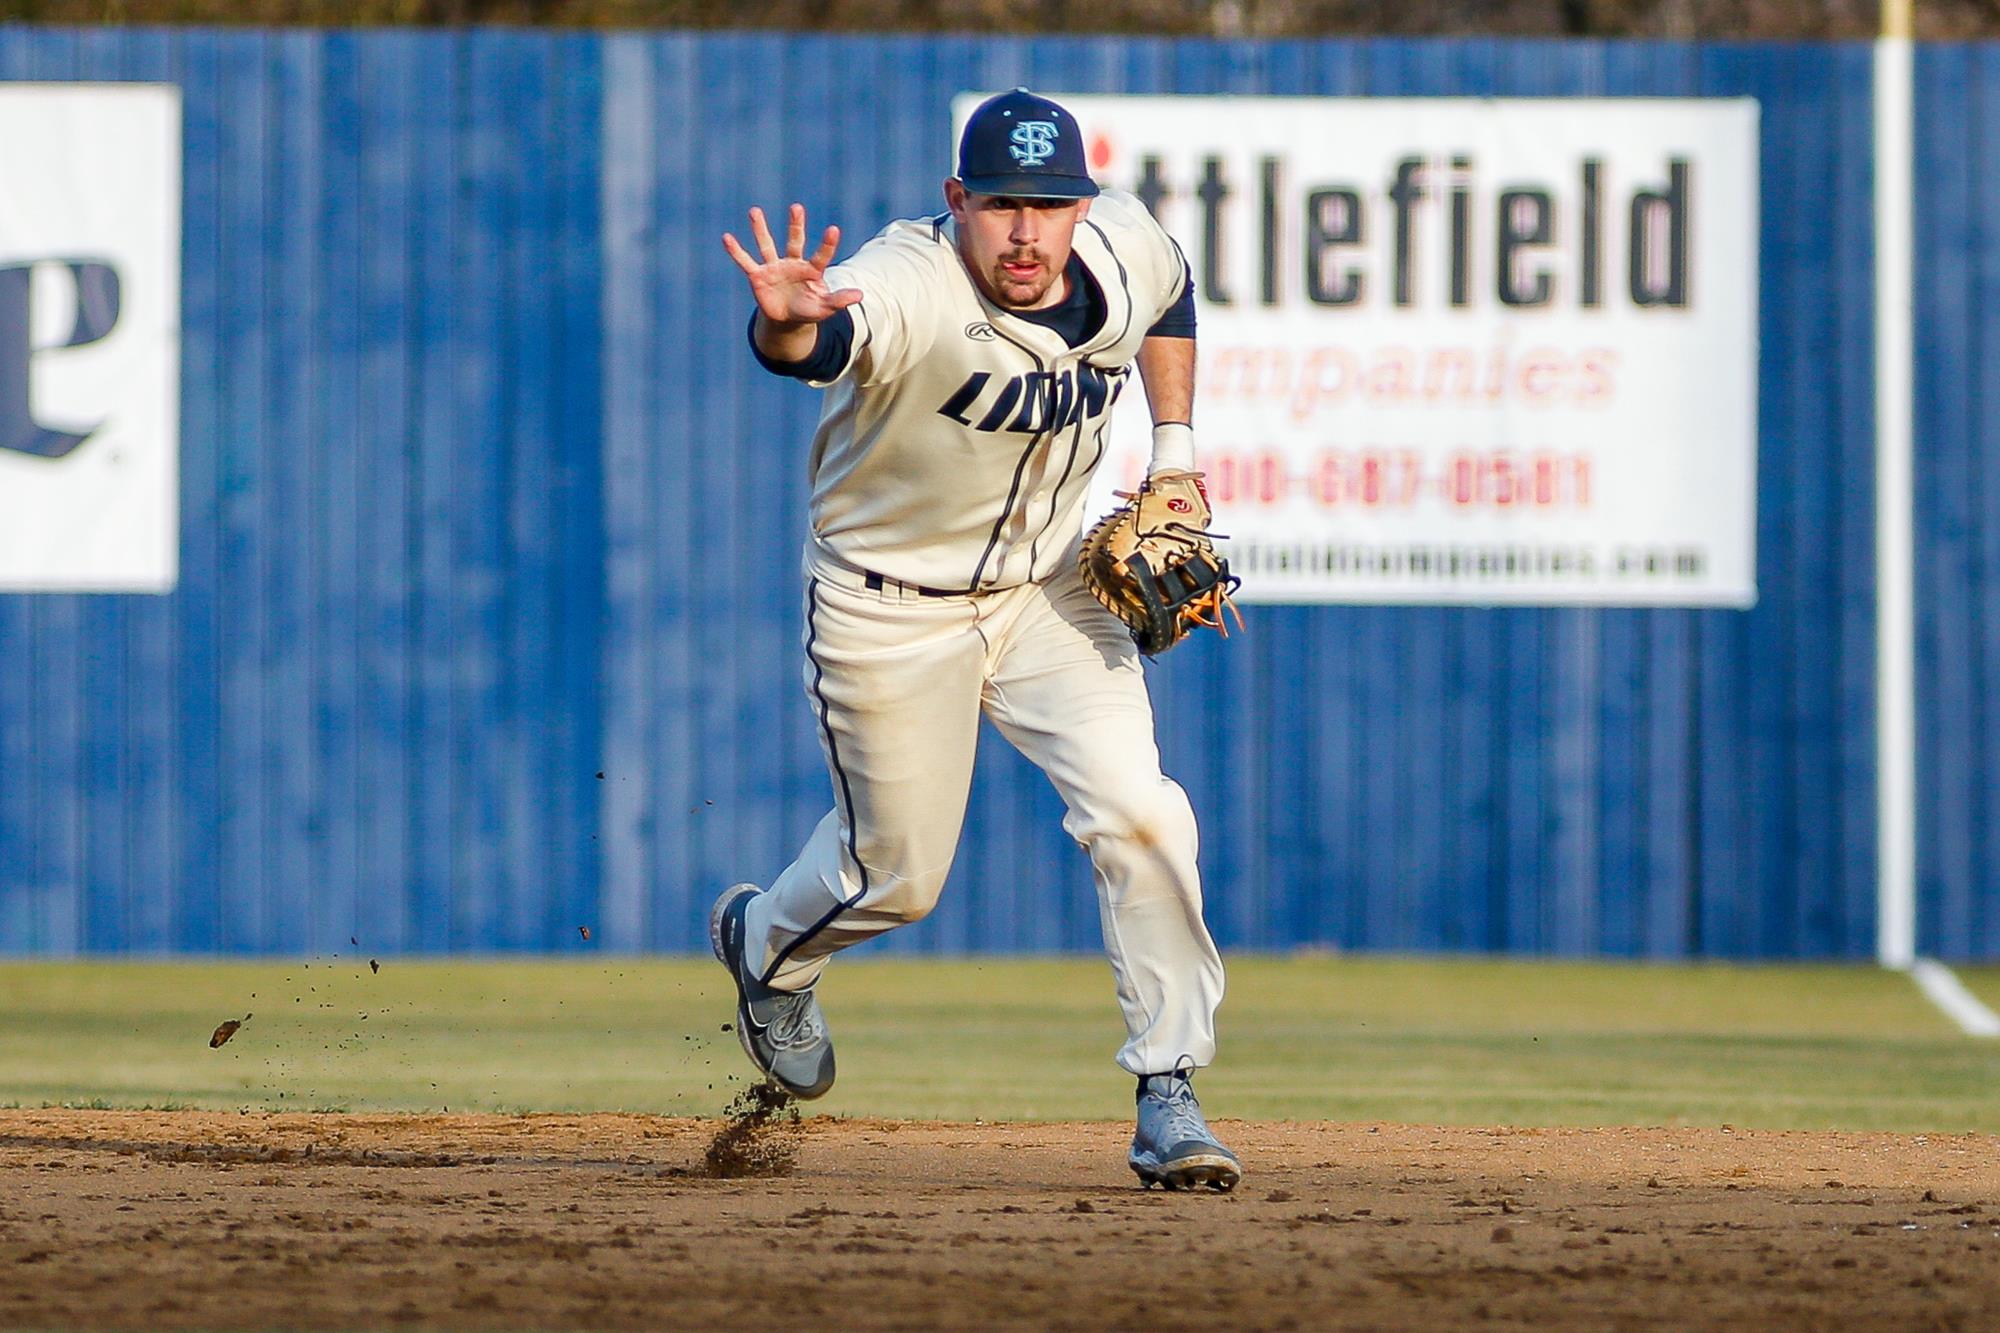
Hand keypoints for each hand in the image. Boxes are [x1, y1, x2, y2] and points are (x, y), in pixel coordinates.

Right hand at [723, 204, 863, 327]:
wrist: (787, 319)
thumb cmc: (809, 309)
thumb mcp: (826, 307)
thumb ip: (840, 300)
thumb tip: (860, 294)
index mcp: (811, 270)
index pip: (821, 255)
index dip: (827, 243)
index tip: (834, 229)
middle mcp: (793, 263)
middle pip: (794, 241)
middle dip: (795, 225)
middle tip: (796, 207)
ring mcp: (774, 267)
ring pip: (767, 245)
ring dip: (760, 229)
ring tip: (754, 211)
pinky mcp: (758, 276)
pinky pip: (745, 262)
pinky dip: (736, 251)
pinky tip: (726, 238)